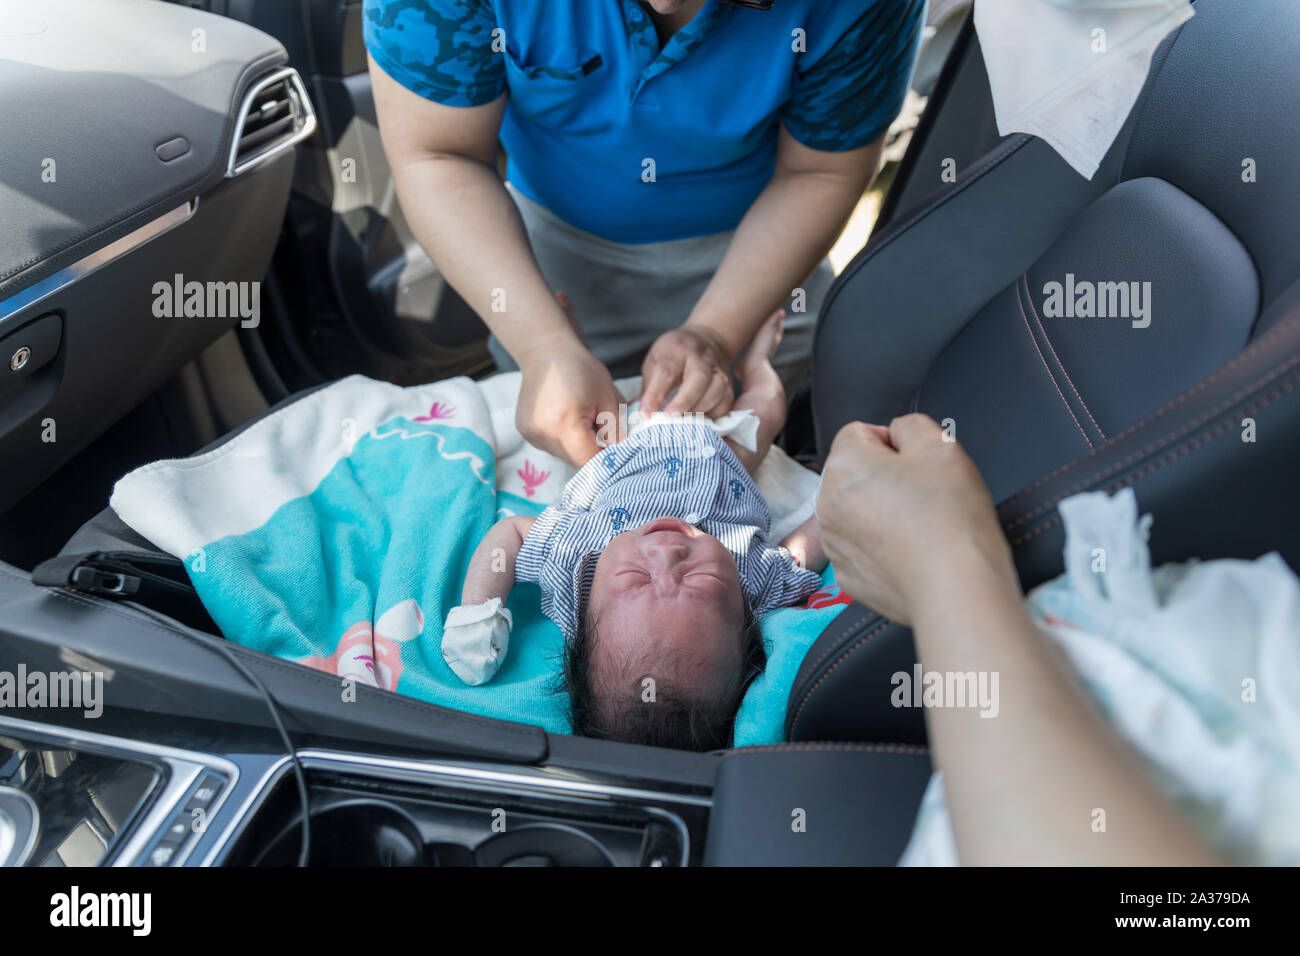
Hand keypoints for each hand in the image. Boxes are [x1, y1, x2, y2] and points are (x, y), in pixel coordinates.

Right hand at [516, 311, 622, 467]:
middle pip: (575, 460)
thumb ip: (616, 430)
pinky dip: (562, 439)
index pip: (589, 460)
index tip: (615, 445)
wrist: (547, 352)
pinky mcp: (525, 432)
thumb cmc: (581, 370)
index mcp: (564, 424)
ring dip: (576, 445)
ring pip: (563, 455)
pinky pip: (551, 446)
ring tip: (581, 418)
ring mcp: (530, 434)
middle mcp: (543, 433)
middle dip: (592, 450)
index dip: (606, 456)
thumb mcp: (607, 398)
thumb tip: (622, 453)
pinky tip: (565, 417)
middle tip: (599, 426)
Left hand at [639, 324, 735, 417]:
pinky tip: (700, 420)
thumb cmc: (674, 355)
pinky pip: (725, 402)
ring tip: (684, 421)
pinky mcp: (730, 383)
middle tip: (670, 417)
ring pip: (716, 390)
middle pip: (698, 378)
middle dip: (684, 401)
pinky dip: (713, 414)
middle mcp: (701, 357)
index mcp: (677, 349)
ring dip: (699, 409)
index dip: (655, 395)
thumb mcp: (656, 362)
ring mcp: (719, 369)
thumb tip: (640, 416)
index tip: (645, 414)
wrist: (707, 339)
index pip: (665, 372)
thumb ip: (649, 388)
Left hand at [815, 414, 1015, 624]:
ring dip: (883, 511)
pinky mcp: (848, 575)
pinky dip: (883, 546)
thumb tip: (898, 434)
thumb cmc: (949, 519)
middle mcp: (827, 504)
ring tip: (921, 526)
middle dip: (886, 477)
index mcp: (843, 466)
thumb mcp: (940, 445)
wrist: (955, 587)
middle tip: (925, 496)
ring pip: (859, 510)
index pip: (861, 433)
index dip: (897, 444)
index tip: (920, 465)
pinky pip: (863, 546)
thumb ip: (910, 425)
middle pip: (857, 473)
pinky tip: (911, 552)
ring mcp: (834, 543)